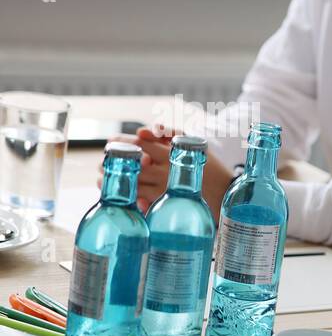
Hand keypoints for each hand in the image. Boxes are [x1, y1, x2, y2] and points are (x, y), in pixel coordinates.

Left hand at [98, 124, 232, 214]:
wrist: (226, 193)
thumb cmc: (207, 167)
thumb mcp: (193, 144)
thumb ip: (169, 132)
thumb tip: (144, 130)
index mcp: (171, 154)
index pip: (139, 144)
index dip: (121, 142)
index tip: (111, 142)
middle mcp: (166, 171)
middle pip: (131, 164)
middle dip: (112, 160)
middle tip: (102, 161)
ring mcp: (164, 189)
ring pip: (131, 184)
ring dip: (113, 180)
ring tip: (102, 177)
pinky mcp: (165, 204)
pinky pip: (140, 202)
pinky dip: (126, 197)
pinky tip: (118, 193)